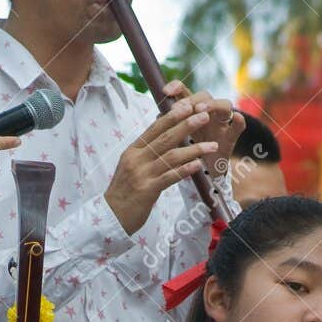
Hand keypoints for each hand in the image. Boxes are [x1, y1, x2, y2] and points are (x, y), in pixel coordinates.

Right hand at [104, 101, 219, 234]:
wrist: (109, 217)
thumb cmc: (123, 192)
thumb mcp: (130, 167)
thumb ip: (145, 153)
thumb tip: (162, 140)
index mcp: (133, 150)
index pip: (154, 128)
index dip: (172, 116)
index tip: (188, 105)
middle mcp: (136, 159)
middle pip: (165, 138)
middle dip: (187, 125)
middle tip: (205, 115)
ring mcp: (142, 174)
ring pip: (171, 156)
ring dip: (194, 149)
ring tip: (212, 146)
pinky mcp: (147, 190)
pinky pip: (170, 177)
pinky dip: (185, 170)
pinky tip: (198, 165)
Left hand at [161, 82, 243, 183]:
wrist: (205, 171)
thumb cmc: (190, 152)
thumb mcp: (178, 138)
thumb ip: (172, 125)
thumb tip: (157, 116)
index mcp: (193, 110)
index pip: (187, 92)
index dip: (178, 87)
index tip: (165, 91)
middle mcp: (209, 113)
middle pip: (205, 95)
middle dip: (193, 99)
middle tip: (181, 108)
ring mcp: (222, 124)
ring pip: (224, 105)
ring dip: (212, 105)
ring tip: (202, 110)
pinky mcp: (231, 138)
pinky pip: (239, 126)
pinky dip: (239, 121)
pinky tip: (237, 118)